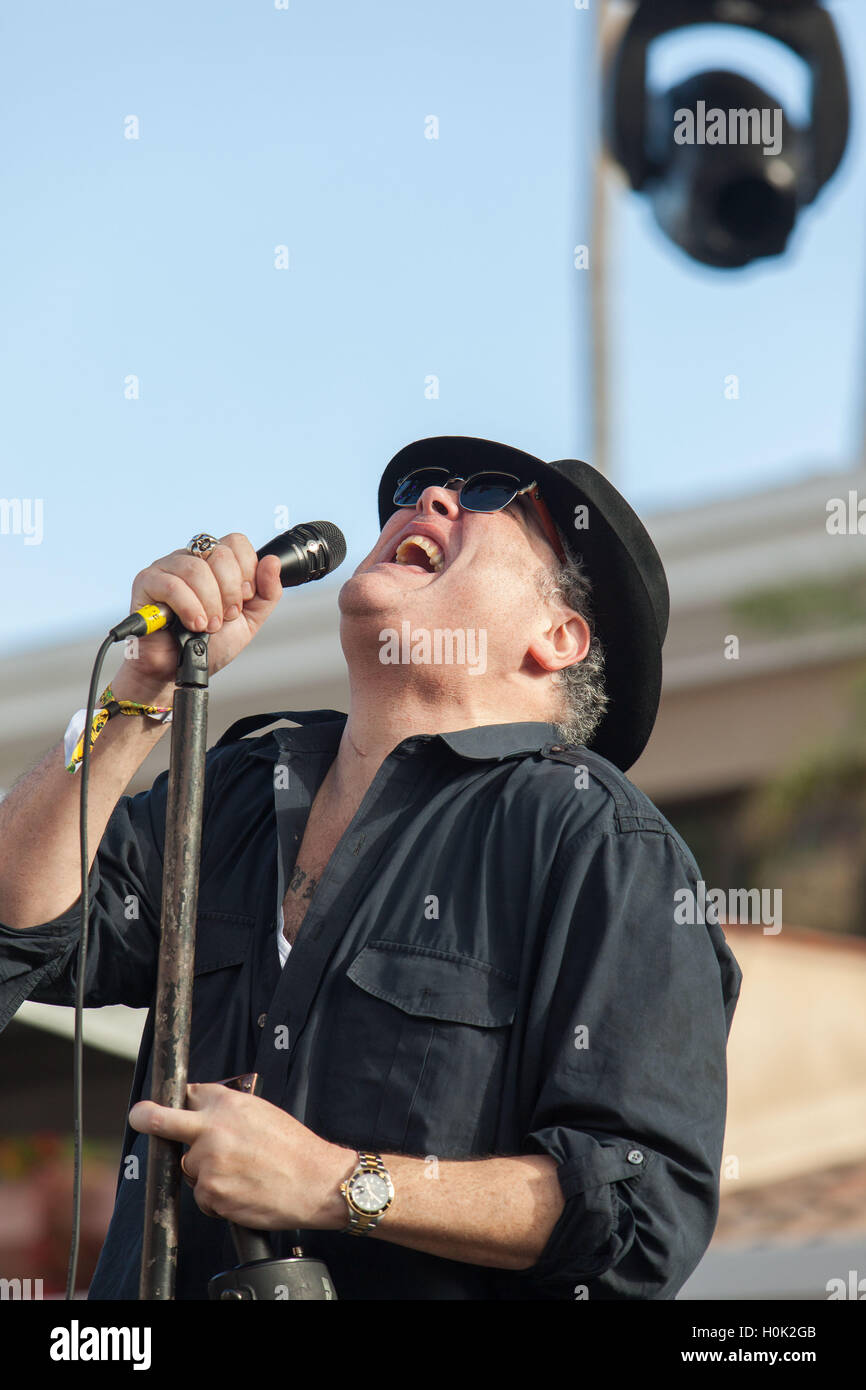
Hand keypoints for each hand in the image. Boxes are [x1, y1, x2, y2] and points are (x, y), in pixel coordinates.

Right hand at [112, 533, 282, 702]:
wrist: (180, 670)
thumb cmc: (210, 644)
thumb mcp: (249, 621)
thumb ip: (267, 593)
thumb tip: (273, 561)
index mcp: (215, 562)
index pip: (236, 542)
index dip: (246, 571)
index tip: (243, 599)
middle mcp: (191, 558)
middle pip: (220, 554)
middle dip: (229, 593)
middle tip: (224, 617)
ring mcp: (167, 567)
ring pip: (196, 569)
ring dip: (209, 604)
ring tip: (208, 626)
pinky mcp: (146, 582)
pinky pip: (172, 585)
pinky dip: (189, 608)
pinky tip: (193, 624)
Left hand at [129, 1083, 354, 1229]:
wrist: (316, 1182)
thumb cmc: (294, 1147)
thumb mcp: (262, 1112)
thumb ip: (229, 1111)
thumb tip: (201, 1113)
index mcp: (228, 1104)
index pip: (190, 1094)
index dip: (186, 1103)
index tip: (174, 1105)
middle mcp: (213, 1130)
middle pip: (164, 1121)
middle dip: (146, 1117)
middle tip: (138, 1116)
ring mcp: (209, 1163)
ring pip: (190, 1168)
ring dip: (206, 1172)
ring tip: (241, 1174)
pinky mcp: (211, 1194)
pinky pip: (203, 1196)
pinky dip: (217, 1197)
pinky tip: (243, 1191)